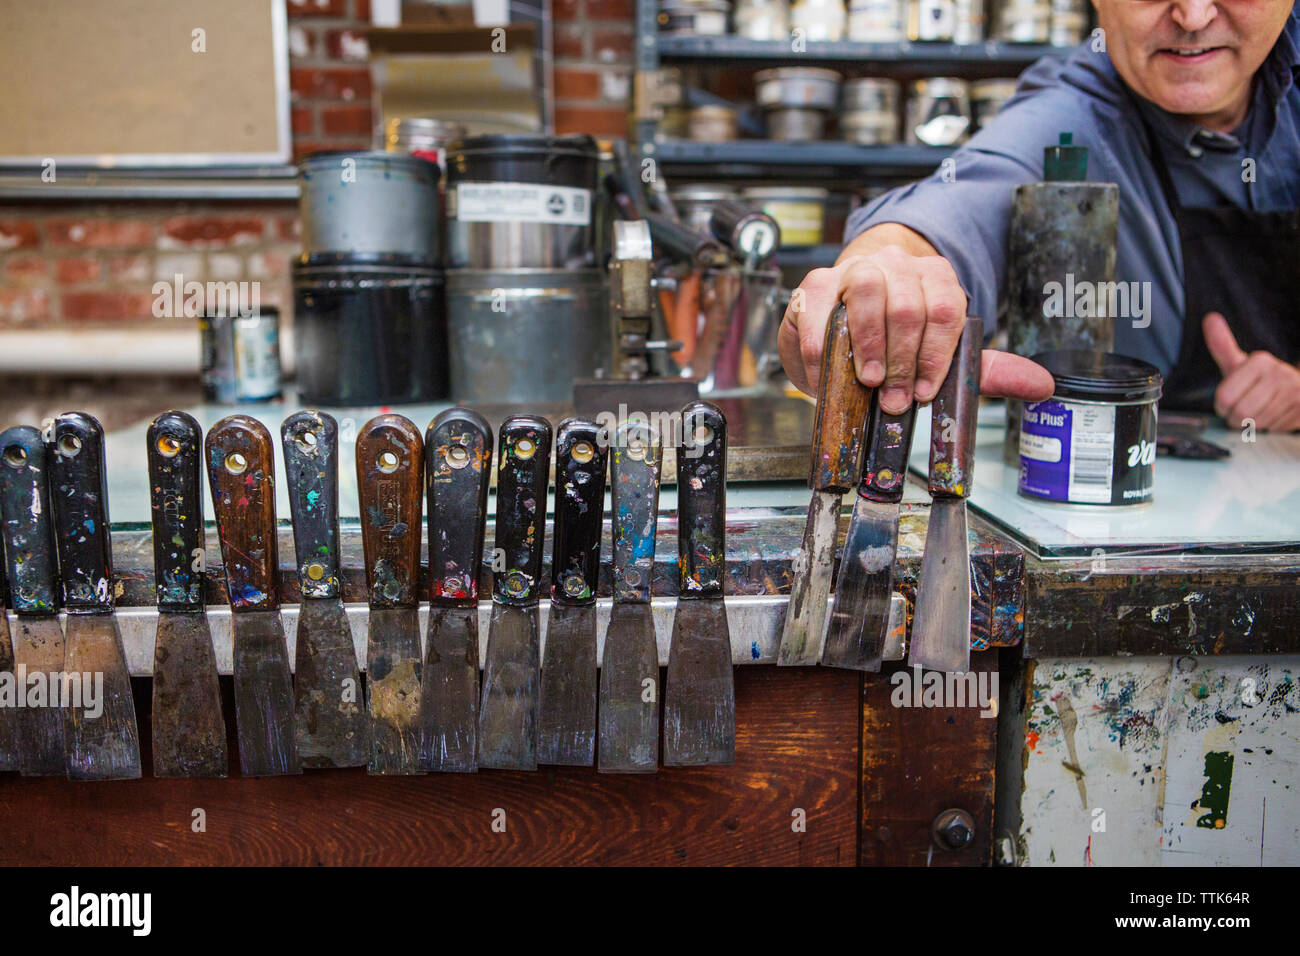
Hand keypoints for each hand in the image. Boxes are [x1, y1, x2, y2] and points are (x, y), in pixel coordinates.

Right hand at [778, 243, 1054, 409]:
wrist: (844, 310)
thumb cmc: (894, 336)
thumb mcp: (940, 352)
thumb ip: (984, 369)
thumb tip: (1042, 386)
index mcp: (935, 277)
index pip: (946, 310)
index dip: (936, 356)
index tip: (923, 392)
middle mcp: (898, 266)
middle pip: (909, 306)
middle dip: (903, 361)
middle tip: (895, 399)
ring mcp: (855, 269)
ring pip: (868, 296)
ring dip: (870, 346)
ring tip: (869, 381)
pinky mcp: (817, 283)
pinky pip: (822, 313)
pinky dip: (825, 350)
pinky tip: (828, 375)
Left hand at [1204, 312, 1299, 431]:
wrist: (1296, 387)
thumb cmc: (1259, 378)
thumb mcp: (1239, 363)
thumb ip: (1222, 345)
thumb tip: (1209, 318)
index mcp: (1260, 361)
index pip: (1224, 397)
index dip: (1222, 406)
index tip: (1229, 401)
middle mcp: (1280, 373)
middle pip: (1240, 413)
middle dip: (1236, 419)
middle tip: (1241, 411)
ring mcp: (1295, 391)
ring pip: (1257, 423)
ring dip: (1252, 425)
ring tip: (1258, 412)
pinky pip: (1274, 429)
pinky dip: (1269, 428)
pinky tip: (1273, 416)